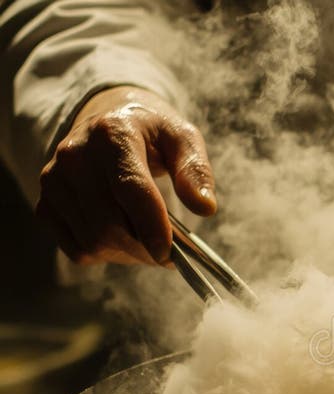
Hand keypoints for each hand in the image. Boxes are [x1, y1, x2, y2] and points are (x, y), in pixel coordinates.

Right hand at [37, 86, 215, 264]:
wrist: (107, 117)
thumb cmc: (151, 132)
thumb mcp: (182, 137)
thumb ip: (195, 170)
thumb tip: (205, 207)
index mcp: (112, 134)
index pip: (130, 190)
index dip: (151, 227)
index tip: (170, 254)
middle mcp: (75, 155)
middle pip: (109, 225)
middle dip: (144, 248)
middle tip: (169, 252)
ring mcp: (54, 181)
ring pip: (93, 242)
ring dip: (128, 253)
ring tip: (148, 239)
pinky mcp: (46, 203)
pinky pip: (77, 249)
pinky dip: (105, 254)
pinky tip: (122, 236)